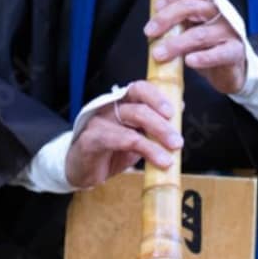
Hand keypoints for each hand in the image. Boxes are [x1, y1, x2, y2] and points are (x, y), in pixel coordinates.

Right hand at [65, 79, 183, 189]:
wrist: (79, 170)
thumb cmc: (108, 151)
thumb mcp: (133, 137)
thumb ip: (151, 125)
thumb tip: (178, 110)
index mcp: (119, 103)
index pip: (139, 88)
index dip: (158, 97)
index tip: (175, 112)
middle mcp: (109, 107)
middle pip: (139, 106)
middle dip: (162, 124)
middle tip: (177, 141)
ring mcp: (99, 121)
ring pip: (133, 120)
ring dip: (156, 137)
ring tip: (171, 154)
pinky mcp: (91, 139)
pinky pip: (123, 139)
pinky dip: (145, 149)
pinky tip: (158, 161)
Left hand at [144, 0, 246, 95]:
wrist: (229, 69)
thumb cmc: (207, 46)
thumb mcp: (187, 30)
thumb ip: (173, 25)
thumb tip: (151, 27)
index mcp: (205, 2)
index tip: (156, 7)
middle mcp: (218, 12)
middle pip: (190, 6)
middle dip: (166, 18)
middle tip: (150, 32)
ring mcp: (229, 31)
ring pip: (200, 33)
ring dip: (176, 43)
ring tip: (160, 54)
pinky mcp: (235, 51)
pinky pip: (219, 53)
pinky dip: (203, 57)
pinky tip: (189, 61)